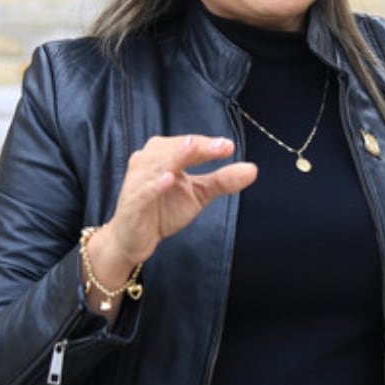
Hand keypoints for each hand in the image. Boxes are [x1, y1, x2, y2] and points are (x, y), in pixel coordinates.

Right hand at [99, 135, 256, 271]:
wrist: (134, 239)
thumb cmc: (164, 209)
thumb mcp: (199, 194)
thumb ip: (223, 180)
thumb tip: (253, 169)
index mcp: (166, 155)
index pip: (190, 146)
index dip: (209, 145)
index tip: (229, 146)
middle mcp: (149, 162)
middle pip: (174, 149)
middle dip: (197, 147)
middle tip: (220, 146)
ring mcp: (138, 181)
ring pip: (157, 164)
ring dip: (175, 157)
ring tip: (192, 149)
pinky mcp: (131, 202)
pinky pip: (143, 191)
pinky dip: (154, 184)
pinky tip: (168, 179)